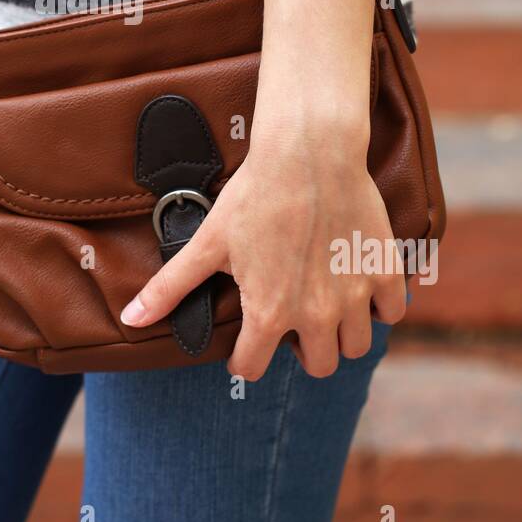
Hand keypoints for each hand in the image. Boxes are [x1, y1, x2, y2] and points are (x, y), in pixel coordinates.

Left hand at [120, 130, 407, 380]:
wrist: (308, 153)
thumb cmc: (254, 196)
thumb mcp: (207, 243)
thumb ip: (170, 288)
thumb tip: (130, 319)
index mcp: (270, 314)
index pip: (254, 368)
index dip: (244, 358)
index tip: (245, 344)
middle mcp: (317, 315)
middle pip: (319, 366)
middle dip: (303, 351)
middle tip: (292, 319)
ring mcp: (355, 296)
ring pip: (356, 347)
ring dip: (341, 333)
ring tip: (324, 304)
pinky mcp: (384, 271)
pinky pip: (391, 312)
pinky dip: (378, 304)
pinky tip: (355, 283)